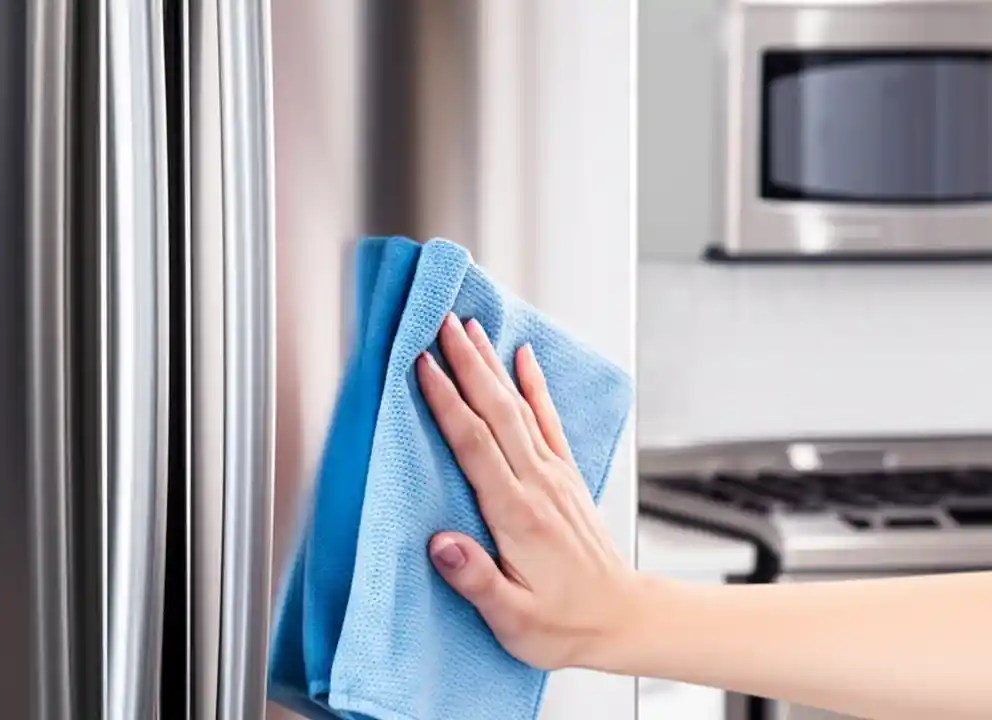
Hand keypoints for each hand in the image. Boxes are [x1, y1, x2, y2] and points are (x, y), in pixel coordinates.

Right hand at [416, 313, 644, 670]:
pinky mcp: (565, 478)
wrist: (623, 621)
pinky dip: (535, 384)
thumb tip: (440, 544)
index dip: (446, 401)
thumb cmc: (563, 625)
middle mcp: (538, 485)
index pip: (474, 445)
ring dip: (492, 364)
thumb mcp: (514, 620)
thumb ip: (476, 581)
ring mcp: (554, 477)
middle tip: (441, 323)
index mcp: (517, 515)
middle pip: (495, 411)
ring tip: (470, 326)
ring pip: (518, 407)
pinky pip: (548, 420)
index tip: (423, 364)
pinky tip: (524, 356)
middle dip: (466, 363)